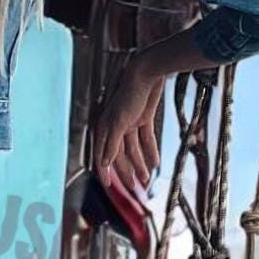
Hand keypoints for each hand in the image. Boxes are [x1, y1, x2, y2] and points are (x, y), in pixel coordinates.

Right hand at [93, 53, 162, 193]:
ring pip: (134, 149)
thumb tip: (104, 163)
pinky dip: (150, 150)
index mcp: (104, 127)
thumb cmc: (129, 93)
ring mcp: (129, 122)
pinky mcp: (143, 117)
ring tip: (147, 178)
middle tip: (135, 187)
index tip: (110, 186)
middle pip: (119, 154)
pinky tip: (156, 162)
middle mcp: (115, 126)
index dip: (106, 171)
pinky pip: (146, 139)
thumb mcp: (119, 121)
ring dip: (140, 163)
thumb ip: (111, 143)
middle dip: (127, 171)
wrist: (147, 72)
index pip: (102, 154)